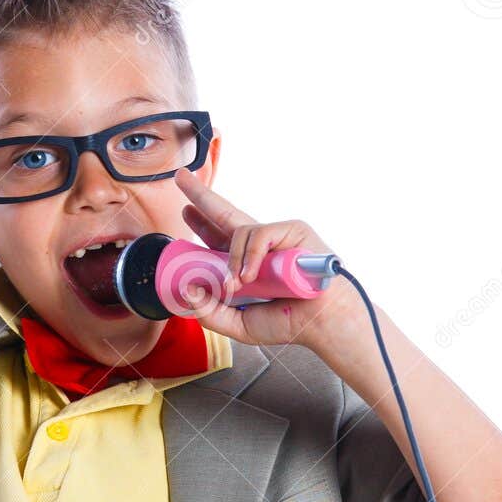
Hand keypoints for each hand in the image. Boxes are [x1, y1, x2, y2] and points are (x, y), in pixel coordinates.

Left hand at [172, 168, 358, 353]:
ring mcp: (275, 237)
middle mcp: (260, 247)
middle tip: (181, 177)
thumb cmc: (287, 321)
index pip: (219, 238)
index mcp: (247, 264)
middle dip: (201, 194)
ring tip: (237, 284)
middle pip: (224, 213)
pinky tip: (251, 276)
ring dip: (232, 260)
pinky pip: (259, 234)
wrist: (320, 323)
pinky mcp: (291, 230)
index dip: (202, 223)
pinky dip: (250, 255)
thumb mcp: (237, 324)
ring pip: (238, 231)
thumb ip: (210, 312)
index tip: (185, 211)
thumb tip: (188, 288)